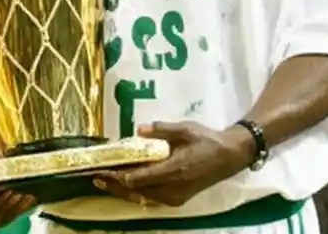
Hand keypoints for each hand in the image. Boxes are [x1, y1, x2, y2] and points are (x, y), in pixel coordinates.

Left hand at [94, 121, 252, 207]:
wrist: (230, 157)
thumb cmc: (208, 140)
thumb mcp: (185, 129)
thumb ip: (161, 130)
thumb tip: (138, 130)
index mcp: (173, 169)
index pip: (136, 178)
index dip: (116, 176)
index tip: (101, 168)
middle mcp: (171, 188)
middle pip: (134, 191)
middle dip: (114, 184)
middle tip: (97, 176)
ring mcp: (174, 197)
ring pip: (141, 197)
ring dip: (123, 190)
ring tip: (107, 181)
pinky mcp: (177, 199)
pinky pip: (150, 198)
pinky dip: (136, 192)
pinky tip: (128, 184)